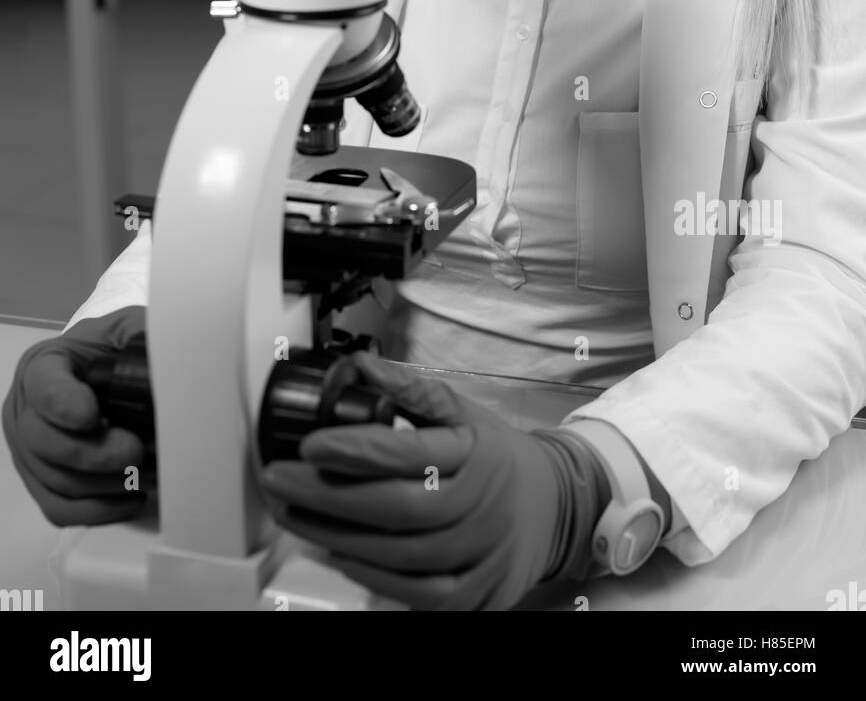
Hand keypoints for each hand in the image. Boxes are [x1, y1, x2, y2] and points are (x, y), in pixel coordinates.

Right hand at [1, 307, 150, 526]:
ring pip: (53, 480)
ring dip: (102, 484)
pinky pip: (59, 509)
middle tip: (136, 451)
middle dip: (92, 453)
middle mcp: (24, 409)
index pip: (42, 387)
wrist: (106, 369)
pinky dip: (97, 510)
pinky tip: (133, 498)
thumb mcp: (126, 326)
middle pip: (43, 442)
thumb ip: (140, 332)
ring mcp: (29, 451)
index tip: (93, 416)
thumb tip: (172, 354)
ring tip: (143, 474)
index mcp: (42, 366)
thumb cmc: (114, 347)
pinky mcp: (42, 483)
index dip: (64, 405)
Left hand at [260, 352, 608, 610]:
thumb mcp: (460, 411)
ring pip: (399, 555)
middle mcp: (481, 504)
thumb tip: (357, 368)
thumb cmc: (496, 457)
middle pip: (396, 508)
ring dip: (335, 535)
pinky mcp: (477, 594)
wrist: (556, 506)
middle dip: (327, 496)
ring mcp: (481, 555)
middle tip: (279, 482)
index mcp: (475, 451)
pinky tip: (336, 552)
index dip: (354, 449)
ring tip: (292, 514)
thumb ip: (407, 390)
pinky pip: (414, 593)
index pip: (409, 451)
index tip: (309, 444)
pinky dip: (370, 574)